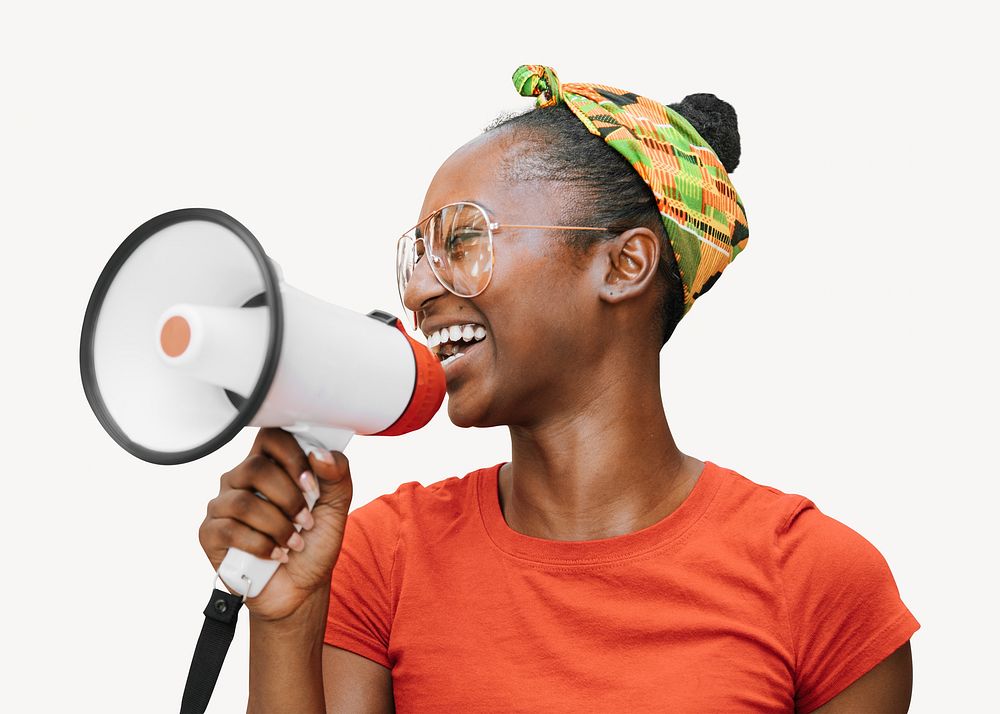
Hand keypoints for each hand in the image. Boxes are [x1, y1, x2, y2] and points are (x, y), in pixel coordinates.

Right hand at [198, 427, 353, 621]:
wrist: (302, 587)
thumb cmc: (314, 541)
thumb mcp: (337, 505)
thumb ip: (336, 474)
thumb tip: (319, 454)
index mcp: (270, 465)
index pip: (270, 436)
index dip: (292, 457)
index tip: (312, 485)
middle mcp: (241, 480)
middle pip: (255, 468)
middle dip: (288, 498)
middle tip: (306, 520)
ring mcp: (222, 505)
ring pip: (243, 502)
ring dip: (278, 526)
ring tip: (294, 542)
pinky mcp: (210, 533)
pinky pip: (229, 530)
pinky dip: (261, 545)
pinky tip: (276, 554)